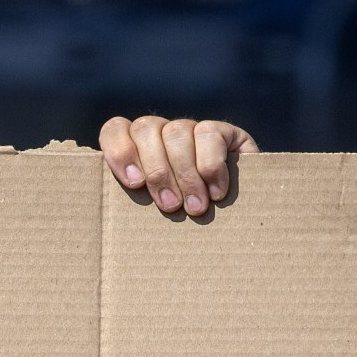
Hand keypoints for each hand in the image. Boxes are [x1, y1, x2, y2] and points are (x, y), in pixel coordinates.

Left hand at [98, 116, 254, 216]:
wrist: (241, 224)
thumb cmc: (185, 228)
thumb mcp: (155, 217)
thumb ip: (136, 206)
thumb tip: (115, 220)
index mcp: (136, 149)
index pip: (115, 130)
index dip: (119, 151)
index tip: (133, 183)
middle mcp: (161, 133)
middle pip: (146, 128)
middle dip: (157, 170)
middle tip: (170, 206)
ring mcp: (191, 129)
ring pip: (176, 131)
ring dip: (185, 174)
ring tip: (195, 207)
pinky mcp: (223, 131)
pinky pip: (209, 135)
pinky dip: (211, 166)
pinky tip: (217, 192)